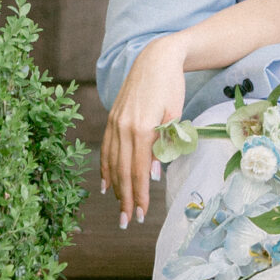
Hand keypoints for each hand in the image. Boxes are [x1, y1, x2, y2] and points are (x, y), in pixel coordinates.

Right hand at [100, 36, 186, 227]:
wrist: (156, 58)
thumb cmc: (172, 86)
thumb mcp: (174, 115)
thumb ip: (164, 144)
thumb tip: (154, 173)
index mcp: (141, 128)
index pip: (139, 170)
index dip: (140, 194)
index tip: (143, 214)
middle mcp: (123, 127)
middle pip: (123, 171)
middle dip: (126, 199)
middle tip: (129, 221)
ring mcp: (114, 123)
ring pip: (112, 162)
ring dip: (115, 188)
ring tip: (120, 208)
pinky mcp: (111, 118)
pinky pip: (106, 149)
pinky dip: (105, 168)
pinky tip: (106, 185)